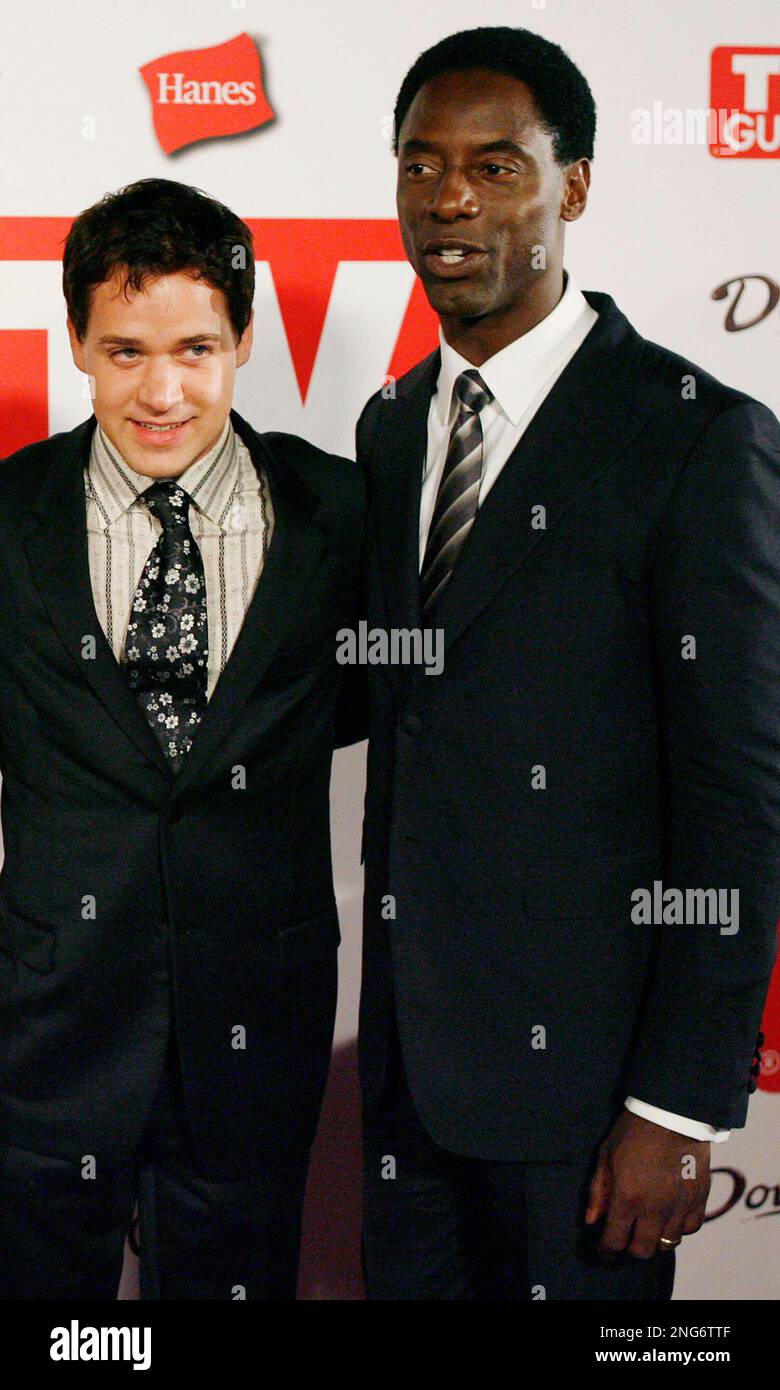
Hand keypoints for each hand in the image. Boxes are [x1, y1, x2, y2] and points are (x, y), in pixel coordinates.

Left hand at [585, 1108, 710, 1259]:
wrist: (671, 1112)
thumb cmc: (633, 1131)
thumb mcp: (606, 1157)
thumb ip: (599, 1191)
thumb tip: (592, 1221)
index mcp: (628, 1197)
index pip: (615, 1242)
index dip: (606, 1254)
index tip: (604, 1255)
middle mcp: (655, 1208)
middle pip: (643, 1251)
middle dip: (630, 1251)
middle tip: (626, 1241)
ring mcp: (679, 1206)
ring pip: (668, 1244)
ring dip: (655, 1240)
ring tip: (648, 1227)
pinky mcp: (699, 1199)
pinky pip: (690, 1229)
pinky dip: (679, 1229)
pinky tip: (670, 1216)